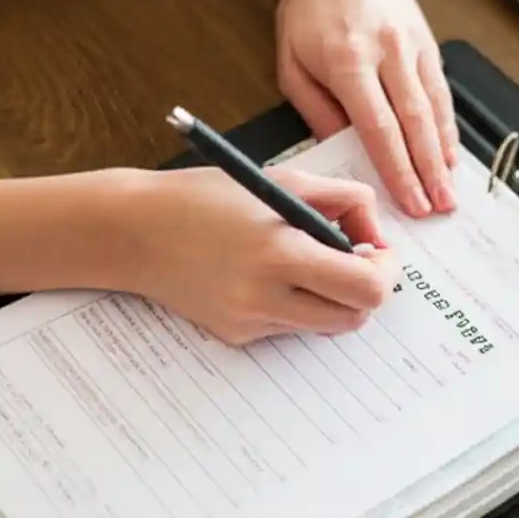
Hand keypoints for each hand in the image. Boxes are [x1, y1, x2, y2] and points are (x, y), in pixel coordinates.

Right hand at [124, 166, 397, 345]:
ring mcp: (250, 323)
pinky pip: (289, 326)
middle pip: (354, 317)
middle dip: (366, 288)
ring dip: (334, 297)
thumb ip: (342, 201)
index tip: (378, 251)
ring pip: (325, 325)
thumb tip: (376, 235)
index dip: (385, 271)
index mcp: (280, 253)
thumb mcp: (281, 180)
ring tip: (312, 262)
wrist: (133, 231)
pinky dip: (297, 303)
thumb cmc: (206, 196)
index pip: (366, 287)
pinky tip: (268, 274)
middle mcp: (266, 297)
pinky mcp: (236, 336)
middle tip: (356, 259)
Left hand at [276, 0, 457, 218]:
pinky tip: (450, 151)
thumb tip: (340, 150)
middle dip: (428, 172)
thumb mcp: (292, 63)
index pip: (379, 129)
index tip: (409, 201)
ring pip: (435, 108)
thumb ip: (314, 111)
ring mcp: (411, 46)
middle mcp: (386, 54)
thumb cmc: (311, 9)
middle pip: (414, 124)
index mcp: (348, 63)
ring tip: (449, 187)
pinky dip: (448, 125)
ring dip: (444, 153)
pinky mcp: (426, 40)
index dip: (398, 171)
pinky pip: (441, 90)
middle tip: (439, 206)